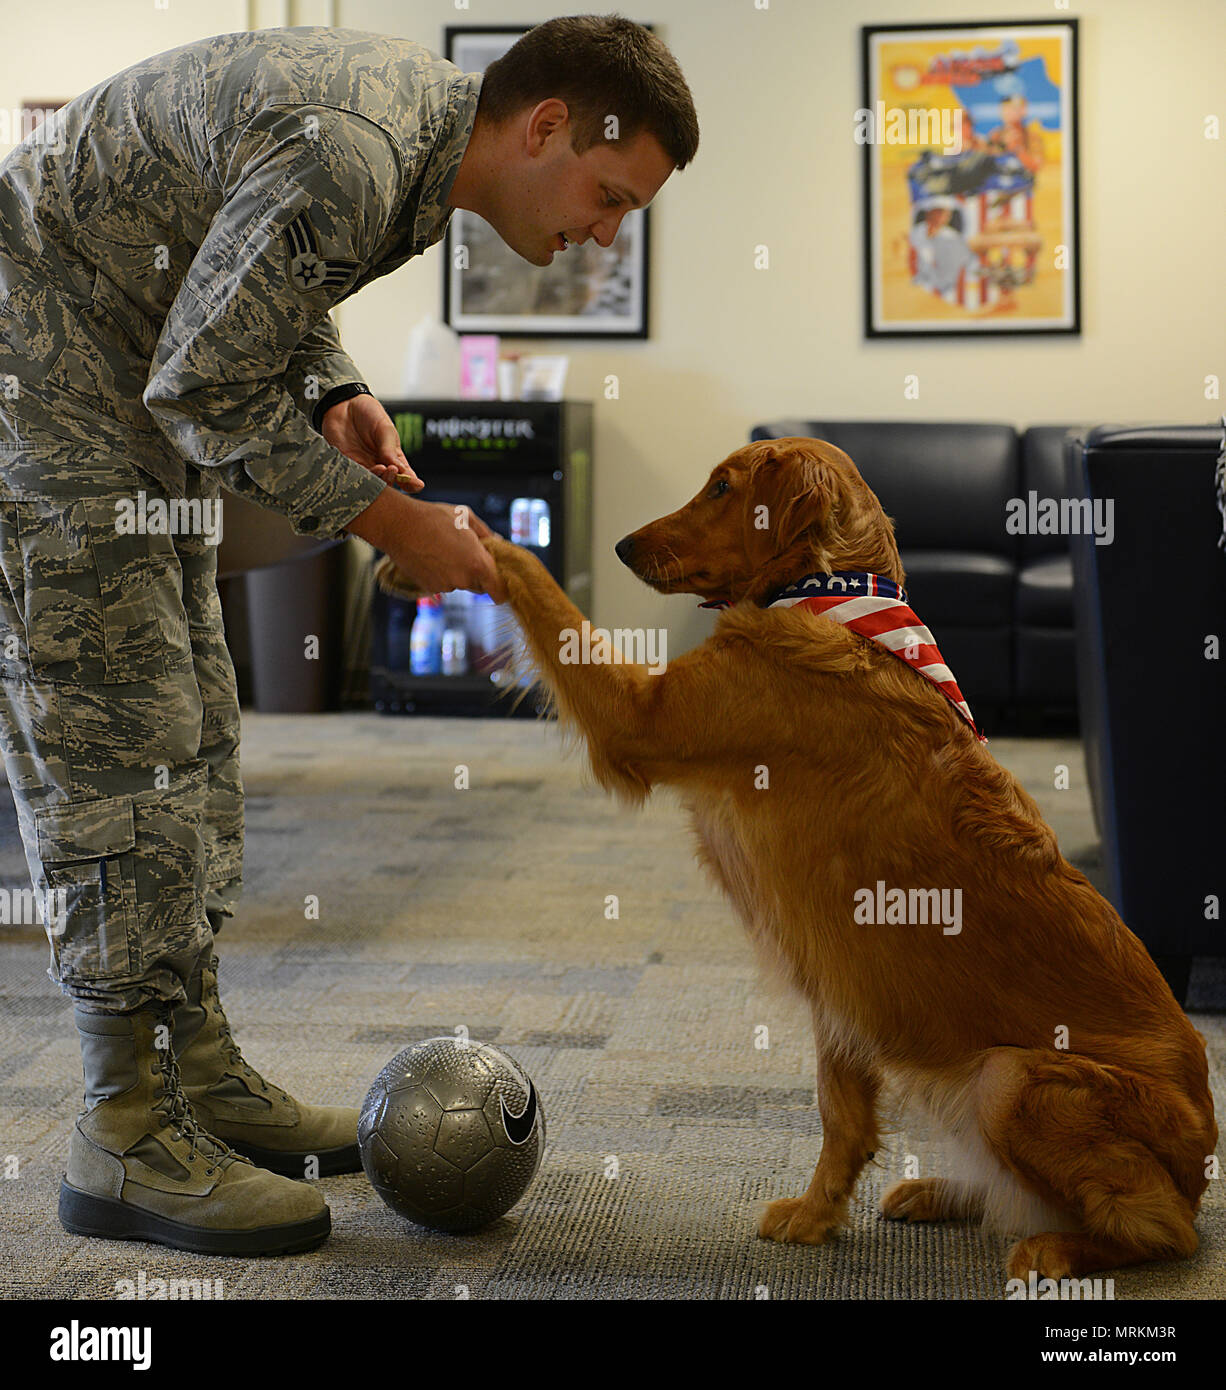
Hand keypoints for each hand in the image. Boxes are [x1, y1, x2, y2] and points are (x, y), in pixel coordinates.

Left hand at [321, 392, 423, 491]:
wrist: (344, 405)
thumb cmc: (369, 414)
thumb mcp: (384, 430)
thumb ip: (390, 450)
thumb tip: (400, 470)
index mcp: (394, 457)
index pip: (406, 476)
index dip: (412, 483)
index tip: (417, 484)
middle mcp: (380, 464)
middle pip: (390, 482)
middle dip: (393, 479)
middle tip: (393, 470)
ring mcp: (364, 466)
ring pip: (374, 482)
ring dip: (379, 478)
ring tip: (382, 467)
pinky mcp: (348, 465)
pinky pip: (356, 476)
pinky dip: (363, 476)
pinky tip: (368, 467)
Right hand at [352, 490, 506, 602]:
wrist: (399, 526)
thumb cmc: (434, 518)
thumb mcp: (466, 517)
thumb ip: (486, 534)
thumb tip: (497, 544)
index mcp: (477, 563)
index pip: (498, 590)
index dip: (501, 589)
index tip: (500, 586)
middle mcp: (463, 580)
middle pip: (480, 586)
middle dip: (478, 574)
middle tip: (467, 554)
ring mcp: (445, 586)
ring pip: (460, 584)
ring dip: (457, 572)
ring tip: (444, 550)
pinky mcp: (430, 588)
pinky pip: (443, 584)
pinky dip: (442, 574)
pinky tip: (433, 556)